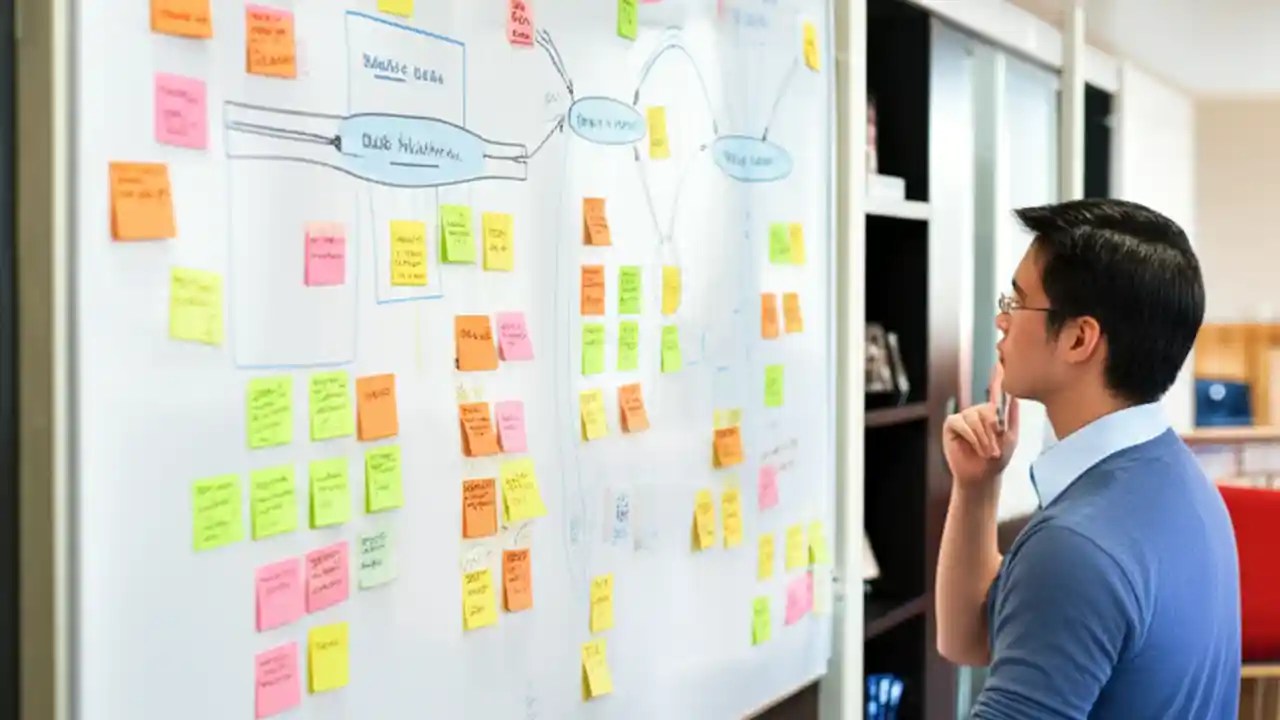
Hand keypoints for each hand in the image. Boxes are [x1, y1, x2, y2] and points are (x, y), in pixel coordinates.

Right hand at [943, 363, 1018, 485]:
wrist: (981, 477)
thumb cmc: (997, 460)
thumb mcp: (1010, 439)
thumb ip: (1012, 418)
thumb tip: (1015, 397)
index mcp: (993, 412)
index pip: (995, 391)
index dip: (996, 376)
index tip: (1000, 362)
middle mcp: (977, 411)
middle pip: (986, 409)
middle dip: (992, 431)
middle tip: (995, 450)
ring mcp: (964, 417)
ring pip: (974, 418)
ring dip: (983, 438)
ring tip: (987, 452)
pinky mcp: (952, 424)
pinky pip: (961, 422)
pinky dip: (971, 436)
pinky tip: (975, 446)